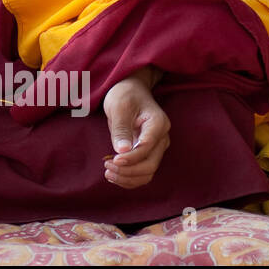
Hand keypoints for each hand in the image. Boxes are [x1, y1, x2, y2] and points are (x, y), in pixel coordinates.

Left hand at [101, 72, 170, 188]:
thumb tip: (122, 152)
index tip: (112, 160)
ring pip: (148, 172)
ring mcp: (157, 147)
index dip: (130, 158)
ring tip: (108, 173)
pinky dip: (130, 178)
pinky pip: (143, 172)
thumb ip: (121, 129)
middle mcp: (162, 138)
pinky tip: (114, 175)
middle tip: (107, 167)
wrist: (130, 91)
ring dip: (128, 178)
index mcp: (158, 124)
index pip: (146, 148)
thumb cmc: (124, 95)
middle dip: (128, 171)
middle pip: (150, 164)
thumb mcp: (119, 107)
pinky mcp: (148, 153)